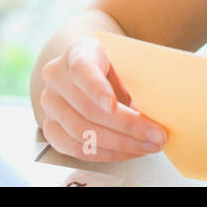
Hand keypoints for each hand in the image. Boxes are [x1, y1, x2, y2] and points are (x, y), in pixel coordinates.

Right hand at [37, 36, 168, 161]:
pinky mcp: (50, 128)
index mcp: (77, 53)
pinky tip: (129, 151)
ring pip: (82, 134)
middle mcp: (56, 77)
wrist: (92, 69)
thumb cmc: (114, 65)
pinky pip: (77, 149)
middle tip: (156, 136)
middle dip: (127, 127)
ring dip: (120, 145)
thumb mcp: (127, 60)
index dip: (97, 89)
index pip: (82, 70)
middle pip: (88, 109)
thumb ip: (136, 78)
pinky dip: (107, 154)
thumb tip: (156, 108)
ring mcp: (50, 104)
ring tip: (148, 146)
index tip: (113, 105)